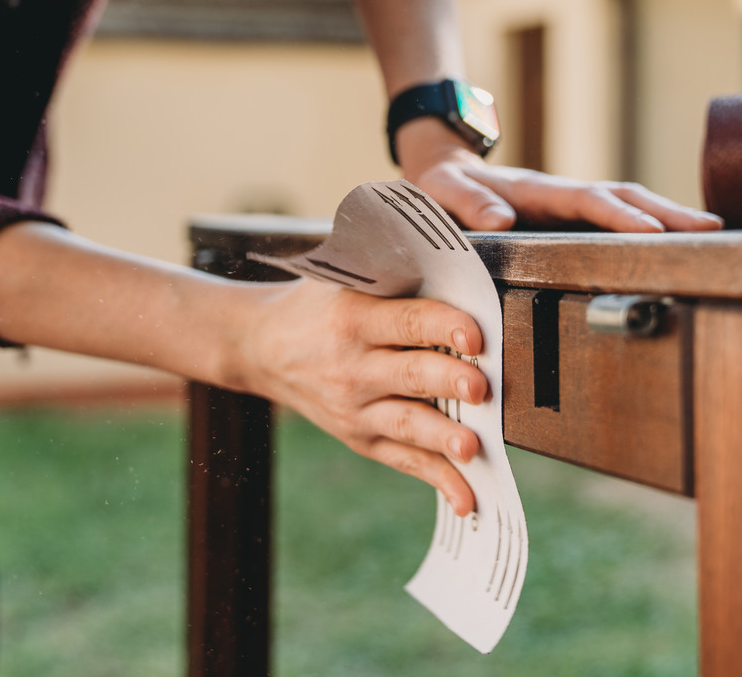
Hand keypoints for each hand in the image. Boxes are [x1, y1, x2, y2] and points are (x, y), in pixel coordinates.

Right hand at [231, 278, 489, 514]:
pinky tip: (469, 498)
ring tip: (473, 447)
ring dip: (443, 438)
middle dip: (448, 380)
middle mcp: (352, 366)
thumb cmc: (320, 301)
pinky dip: (439, 481)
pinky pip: (406, 462)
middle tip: (482, 387)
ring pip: (408, 425)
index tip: (476, 334)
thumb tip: (463, 243)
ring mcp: (356, 408)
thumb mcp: (346, 274)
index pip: (405, 321)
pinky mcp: (361, 438)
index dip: (442, 326)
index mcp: (353, 317)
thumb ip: (397, 268)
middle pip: (410, 374)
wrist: (259, 347)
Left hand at [395, 118, 724, 231]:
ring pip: (629, 204)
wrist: (440, 168)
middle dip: (668, 212)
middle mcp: (561, 194)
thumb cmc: (440, 187)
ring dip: (669, 216)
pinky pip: (618, 217)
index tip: (653, 231)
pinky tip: (678, 241)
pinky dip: (651, 224)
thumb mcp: (442, 194)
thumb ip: (467, 204)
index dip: (620, 216)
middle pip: (625, 197)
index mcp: (535, 191)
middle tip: (714, 229)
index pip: (588, 201)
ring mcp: (570, 205)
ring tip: (712, 234)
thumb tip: (500, 221)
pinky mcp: (572, 217)